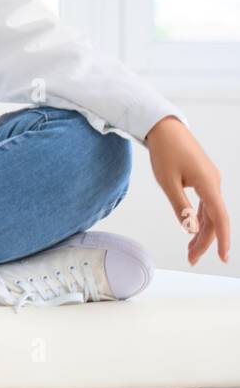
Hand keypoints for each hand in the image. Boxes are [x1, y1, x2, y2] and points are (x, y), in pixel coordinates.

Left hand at [146, 115, 230, 264]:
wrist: (163, 127)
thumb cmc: (164, 151)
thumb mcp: (167, 181)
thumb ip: (180, 206)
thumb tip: (191, 230)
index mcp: (208, 184)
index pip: (220, 218)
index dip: (222, 239)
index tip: (223, 258)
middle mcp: (214, 183)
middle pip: (215, 219)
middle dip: (205, 241)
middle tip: (192, 260)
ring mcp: (210, 180)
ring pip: (210, 212)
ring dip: (202, 232)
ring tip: (190, 252)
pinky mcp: (203, 178)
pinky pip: (206, 203)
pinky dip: (200, 218)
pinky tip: (193, 230)